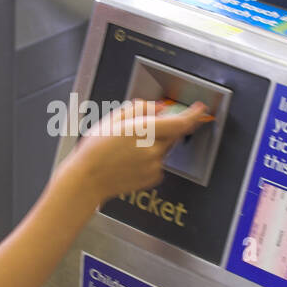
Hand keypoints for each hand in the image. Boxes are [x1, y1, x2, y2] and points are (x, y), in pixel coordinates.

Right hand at [62, 99, 210, 203]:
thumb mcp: (114, 119)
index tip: (199, 108)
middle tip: (148, 127)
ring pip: (165, 147)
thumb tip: (158, 107)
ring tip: (129, 146)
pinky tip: (131, 159)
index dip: (193, 114)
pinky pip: (159, 162)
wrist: (88, 179)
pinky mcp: (153, 177)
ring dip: (156, 142)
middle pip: (174, 133)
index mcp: (143, 131)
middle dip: (167, 126)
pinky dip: (151, 157)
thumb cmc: (96, 149)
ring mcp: (154, 165)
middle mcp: (153, 149)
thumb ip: (140, 108)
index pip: (180, 122)